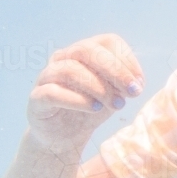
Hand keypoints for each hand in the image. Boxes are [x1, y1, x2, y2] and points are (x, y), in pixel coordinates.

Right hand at [27, 33, 144, 150]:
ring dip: (99, 88)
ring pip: (70, 69)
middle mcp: (64, 58)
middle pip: (87, 50)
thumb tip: (135, 83)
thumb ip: (123, 85)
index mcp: (85, 52)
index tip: (139, 84)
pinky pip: (52, 92)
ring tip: (117, 105)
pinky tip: (95, 109)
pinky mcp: (36, 98)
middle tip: (133, 92)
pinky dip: (77, 100)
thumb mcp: (114, 94)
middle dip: (115, 70)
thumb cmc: (92, 108)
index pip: (108, 41)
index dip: (127, 60)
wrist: (66, 136)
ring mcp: (47, 76)